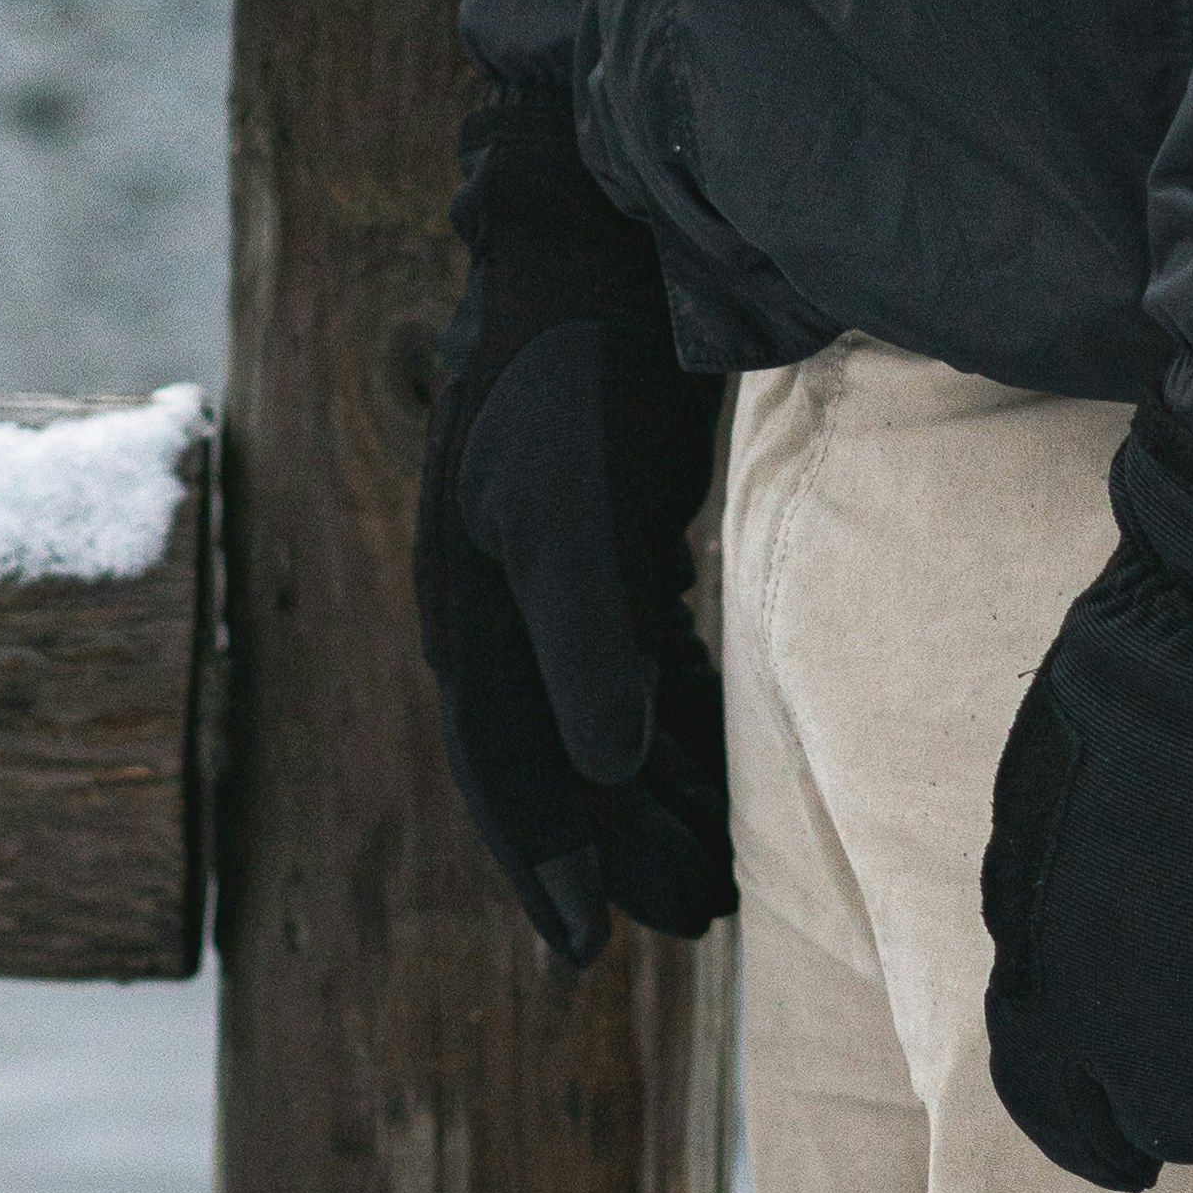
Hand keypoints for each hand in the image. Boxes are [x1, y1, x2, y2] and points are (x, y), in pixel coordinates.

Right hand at [417, 81, 734, 964]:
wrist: (599, 238)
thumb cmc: (577, 369)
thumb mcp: (572, 505)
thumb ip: (586, 637)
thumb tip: (607, 769)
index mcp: (469, 606)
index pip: (501, 764)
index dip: (540, 860)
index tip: (581, 955)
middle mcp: (499, 600)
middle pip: (556, 758)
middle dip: (618, 847)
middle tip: (697, 922)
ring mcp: (553, 567)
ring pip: (602, 717)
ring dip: (656, 795)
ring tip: (724, 872)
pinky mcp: (610, 532)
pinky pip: (639, 659)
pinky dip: (679, 719)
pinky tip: (724, 762)